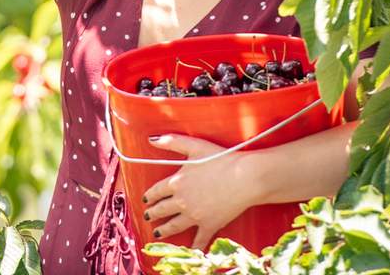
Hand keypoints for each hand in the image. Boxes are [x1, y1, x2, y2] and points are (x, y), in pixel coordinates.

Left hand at [140, 134, 261, 251]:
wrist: (244, 177)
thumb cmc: (221, 158)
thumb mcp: (194, 146)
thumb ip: (172, 142)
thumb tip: (151, 139)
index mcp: (177, 182)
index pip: (157, 191)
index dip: (149, 196)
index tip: (146, 200)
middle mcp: (181, 201)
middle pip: (162, 210)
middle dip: (153, 214)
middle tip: (149, 217)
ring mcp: (194, 215)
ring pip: (174, 226)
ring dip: (164, 230)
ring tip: (158, 233)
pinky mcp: (209, 224)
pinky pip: (198, 239)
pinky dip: (193, 247)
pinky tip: (189, 251)